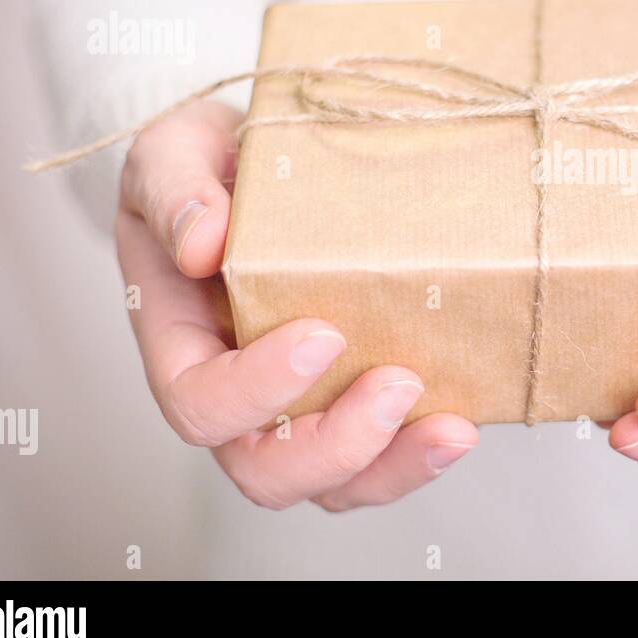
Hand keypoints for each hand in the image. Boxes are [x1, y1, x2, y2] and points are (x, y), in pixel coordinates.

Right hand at [116, 101, 477, 510]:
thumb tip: (202, 244)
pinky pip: (381, 457)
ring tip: (454, 430)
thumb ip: (173, 190)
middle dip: (336, 445)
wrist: (255, 168)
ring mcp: (297, 409)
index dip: (256, 389)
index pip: (200, 403)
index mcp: (181, 344)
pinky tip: (465, 417)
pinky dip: (420, 451)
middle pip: (267, 471)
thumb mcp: (172, 153)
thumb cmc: (205, 166)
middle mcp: (237, 397)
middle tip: (398, 382)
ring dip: (394, 466)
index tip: (320, 333)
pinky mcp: (352, 401)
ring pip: (334, 484)